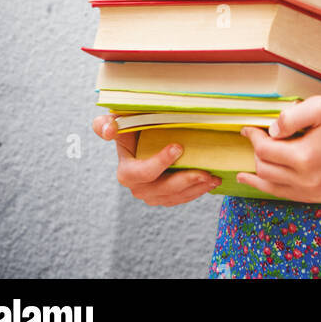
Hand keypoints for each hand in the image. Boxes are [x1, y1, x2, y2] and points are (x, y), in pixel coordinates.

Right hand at [92, 114, 221, 206]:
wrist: (143, 139)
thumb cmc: (132, 127)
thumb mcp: (119, 122)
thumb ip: (108, 123)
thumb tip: (109, 130)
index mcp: (127, 171)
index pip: (143, 172)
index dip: (160, 162)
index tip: (178, 147)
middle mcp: (138, 188)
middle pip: (162, 189)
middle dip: (184, 181)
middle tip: (205, 172)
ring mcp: (152, 195)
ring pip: (175, 197)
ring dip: (195, 189)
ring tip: (213, 178)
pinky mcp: (165, 197)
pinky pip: (181, 199)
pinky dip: (197, 192)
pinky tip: (210, 183)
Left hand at [238, 96, 320, 203]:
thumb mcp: (317, 106)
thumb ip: (289, 118)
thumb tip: (270, 133)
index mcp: (306, 158)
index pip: (265, 152)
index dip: (254, 138)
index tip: (248, 129)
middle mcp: (310, 182)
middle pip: (266, 172)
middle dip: (257, 155)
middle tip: (256, 140)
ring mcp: (317, 194)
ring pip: (275, 190)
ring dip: (260, 177)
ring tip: (245, 175)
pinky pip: (292, 195)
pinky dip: (277, 188)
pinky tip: (269, 183)